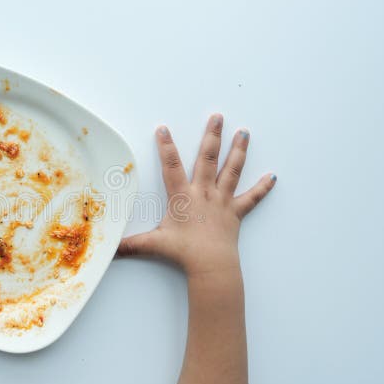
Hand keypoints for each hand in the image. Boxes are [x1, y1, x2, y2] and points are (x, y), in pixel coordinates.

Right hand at [117, 114, 275, 275]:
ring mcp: (222, 201)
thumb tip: (110, 248)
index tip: (163, 129)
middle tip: (217, 117)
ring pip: (232, 171)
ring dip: (239, 151)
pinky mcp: (236, 212)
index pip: (171, 167)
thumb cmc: (184, 253)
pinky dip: (263, 188)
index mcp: (183, 196)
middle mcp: (204, 193)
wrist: (211, 266)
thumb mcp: (154, 245)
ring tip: (244, 132)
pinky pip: (252, 198)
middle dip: (212, 136)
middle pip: (208, 159)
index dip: (166, 147)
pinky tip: (272, 177)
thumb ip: (131, 244)